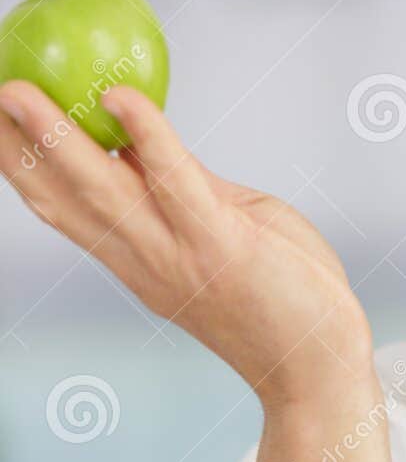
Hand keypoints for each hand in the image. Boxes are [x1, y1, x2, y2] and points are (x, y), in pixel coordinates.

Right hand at [0, 80, 373, 407]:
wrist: (320, 368)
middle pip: (62, 199)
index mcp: (139, 260)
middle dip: (15, 149)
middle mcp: (143, 260)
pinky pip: (176, 181)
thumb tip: (145, 141)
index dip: (24, 167)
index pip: (66, 209)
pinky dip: (147, 136)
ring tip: (17, 93)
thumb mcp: (224, 231)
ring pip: (101, 190)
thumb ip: (185, 189)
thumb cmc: (287, 301)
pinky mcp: (220, 244)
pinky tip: (119, 97)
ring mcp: (177, 255)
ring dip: (56, 138)